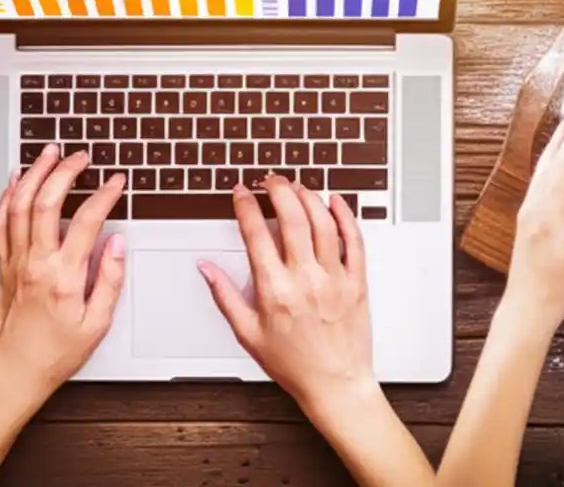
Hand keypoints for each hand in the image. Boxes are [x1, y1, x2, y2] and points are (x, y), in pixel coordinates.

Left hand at [0, 144, 126, 407]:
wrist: (14, 373)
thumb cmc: (55, 354)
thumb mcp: (96, 324)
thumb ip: (110, 280)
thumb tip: (117, 244)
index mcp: (62, 276)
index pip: (87, 221)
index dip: (105, 195)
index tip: (116, 182)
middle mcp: (34, 263)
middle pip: (47, 203)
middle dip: (65, 172)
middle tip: (80, 157)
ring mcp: (14, 262)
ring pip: (19, 206)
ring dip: (33, 175)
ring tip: (48, 154)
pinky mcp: (1, 266)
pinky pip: (1, 223)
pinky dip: (8, 197)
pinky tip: (16, 182)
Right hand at [198, 177, 373, 418]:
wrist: (335, 383)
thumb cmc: (293, 364)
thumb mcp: (248, 334)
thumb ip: (225, 296)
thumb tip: (206, 268)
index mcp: (275, 290)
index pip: (256, 234)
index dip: (246, 206)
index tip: (241, 193)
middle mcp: (306, 279)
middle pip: (291, 217)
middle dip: (278, 189)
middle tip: (269, 180)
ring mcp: (334, 278)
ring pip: (322, 222)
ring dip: (307, 197)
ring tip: (296, 187)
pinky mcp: (357, 281)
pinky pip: (354, 239)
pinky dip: (345, 215)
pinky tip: (335, 202)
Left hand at [505, 112, 563, 334]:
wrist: (526, 309)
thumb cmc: (556, 290)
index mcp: (549, 217)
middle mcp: (535, 208)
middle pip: (555, 164)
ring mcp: (529, 211)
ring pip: (545, 169)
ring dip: (559, 144)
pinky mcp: (528, 218)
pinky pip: (540, 180)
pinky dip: (551, 161)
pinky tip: (556, 156)